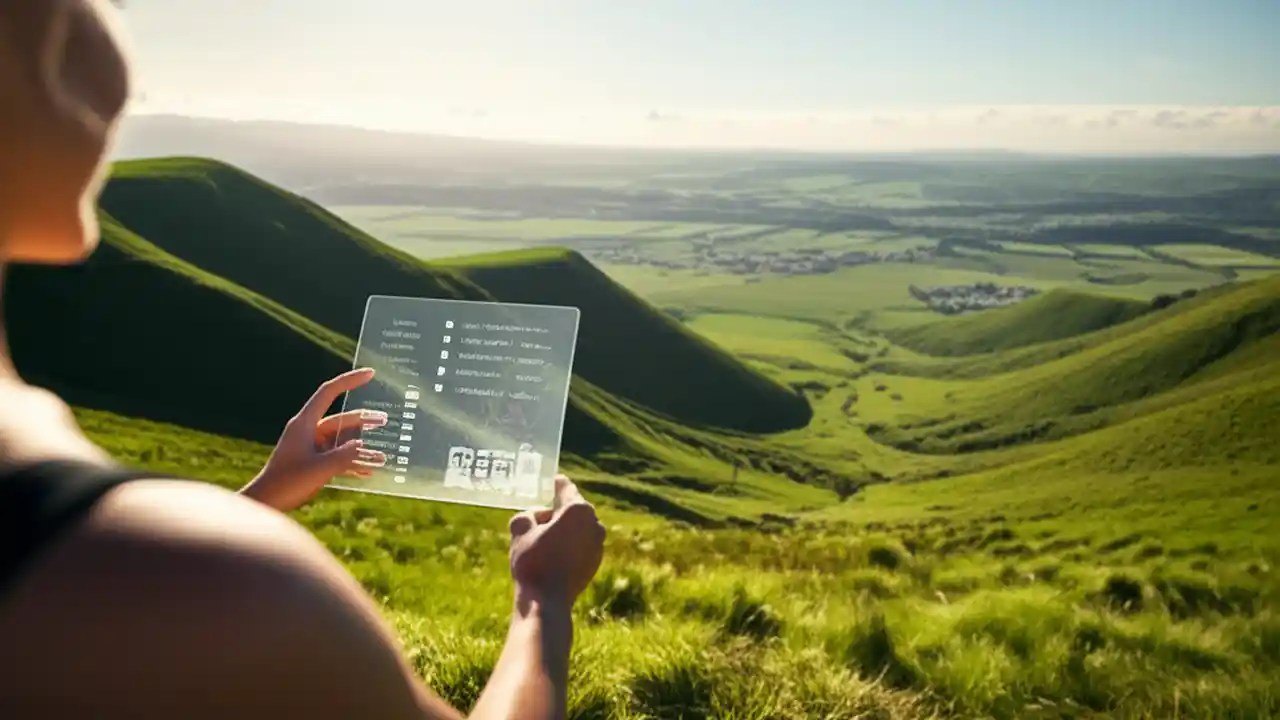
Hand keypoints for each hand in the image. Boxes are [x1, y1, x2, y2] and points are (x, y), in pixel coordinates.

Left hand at [242, 368, 387, 512]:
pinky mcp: (312, 462)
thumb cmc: (288, 482)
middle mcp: (308, 431)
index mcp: (305, 423)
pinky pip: (336, 457)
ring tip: (383, 456)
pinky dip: (351, 463)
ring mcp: (310, 447)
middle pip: (341, 419)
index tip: (370, 374)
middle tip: (385, 420)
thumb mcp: (321, 468)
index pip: (329, 392)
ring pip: (341, 441)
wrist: (266, 502)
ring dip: (361, 449)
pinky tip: (368, 472)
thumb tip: (363, 446)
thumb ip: (345, 455)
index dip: (350, 380)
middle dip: (364, 421)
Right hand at [508, 476, 605, 610]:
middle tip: (536, 514)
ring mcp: (598, 544)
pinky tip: (550, 554)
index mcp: (579, 509)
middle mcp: (594, 524)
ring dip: (562, 528)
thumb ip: (526, 515)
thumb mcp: (520, 530)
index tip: (544, 482)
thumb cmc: (533, 562)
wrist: (546, 602)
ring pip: (577, 528)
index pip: (564, 488)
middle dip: (554, 510)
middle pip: (572, 508)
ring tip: (540, 538)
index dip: (551, 484)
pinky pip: (580, 544)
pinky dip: (568, 544)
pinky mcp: (595, 562)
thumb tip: (533, 517)